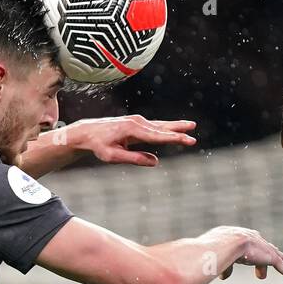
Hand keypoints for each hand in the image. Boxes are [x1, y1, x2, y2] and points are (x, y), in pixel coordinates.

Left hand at [67, 114, 196, 165]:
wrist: (88, 132)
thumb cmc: (99, 146)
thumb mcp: (114, 157)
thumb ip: (135, 159)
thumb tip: (155, 162)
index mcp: (132, 130)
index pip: (158, 136)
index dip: (174, 139)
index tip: (188, 140)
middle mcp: (137, 122)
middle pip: (162, 128)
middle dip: (178, 130)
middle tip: (194, 131)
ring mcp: (137, 121)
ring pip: (160, 125)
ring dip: (175, 126)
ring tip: (191, 125)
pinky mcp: (136, 123)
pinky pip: (154, 126)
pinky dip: (166, 127)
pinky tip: (175, 128)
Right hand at [207, 226, 282, 280]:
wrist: (228, 243)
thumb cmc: (217, 248)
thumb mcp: (219, 256)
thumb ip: (222, 265)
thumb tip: (221, 275)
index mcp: (240, 236)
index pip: (248, 242)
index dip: (250, 249)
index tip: (252, 253)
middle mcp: (253, 239)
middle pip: (262, 247)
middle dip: (265, 253)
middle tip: (268, 259)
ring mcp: (262, 248)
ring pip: (272, 254)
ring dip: (277, 260)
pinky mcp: (270, 257)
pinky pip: (281, 266)